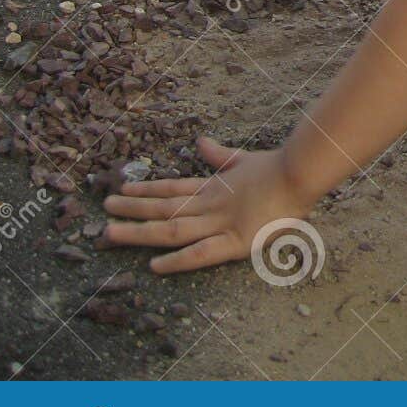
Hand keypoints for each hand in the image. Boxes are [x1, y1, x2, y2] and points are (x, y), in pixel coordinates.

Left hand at [103, 135, 312, 274]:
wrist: (302, 174)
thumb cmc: (280, 168)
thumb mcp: (244, 159)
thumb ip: (220, 154)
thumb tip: (200, 141)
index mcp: (215, 187)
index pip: (173, 189)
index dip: (146, 191)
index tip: (122, 191)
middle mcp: (210, 204)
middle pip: (164, 207)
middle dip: (132, 209)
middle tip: (104, 208)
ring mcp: (220, 222)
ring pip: (172, 228)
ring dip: (139, 230)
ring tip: (109, 232)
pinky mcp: (236, 242)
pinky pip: (201, 253)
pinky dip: (178, 260)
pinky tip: (154, 266)